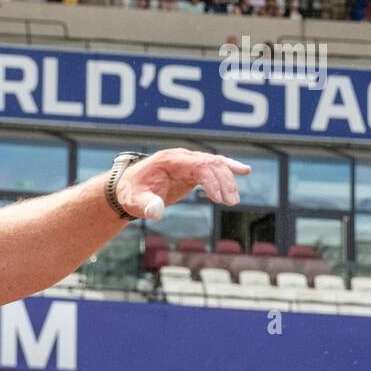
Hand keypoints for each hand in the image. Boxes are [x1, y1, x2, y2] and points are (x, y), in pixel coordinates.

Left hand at [116, 149, 250, 220]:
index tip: (219, 199)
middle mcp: (181, 157)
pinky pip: (212, 168)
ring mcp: (187, 162)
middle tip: (230, 203)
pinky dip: (228, 169)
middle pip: (211, 163)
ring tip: (233, 201)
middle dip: (224, 182)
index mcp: (169, 160)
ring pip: (215, 165)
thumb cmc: (129, 193)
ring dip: (227, 180)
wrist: (124, 189)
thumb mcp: (134, 201)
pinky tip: (245, 171)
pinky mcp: (190, 171)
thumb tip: (156, 213)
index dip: (212, 180)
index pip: (198, 165)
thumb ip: (145, 206)